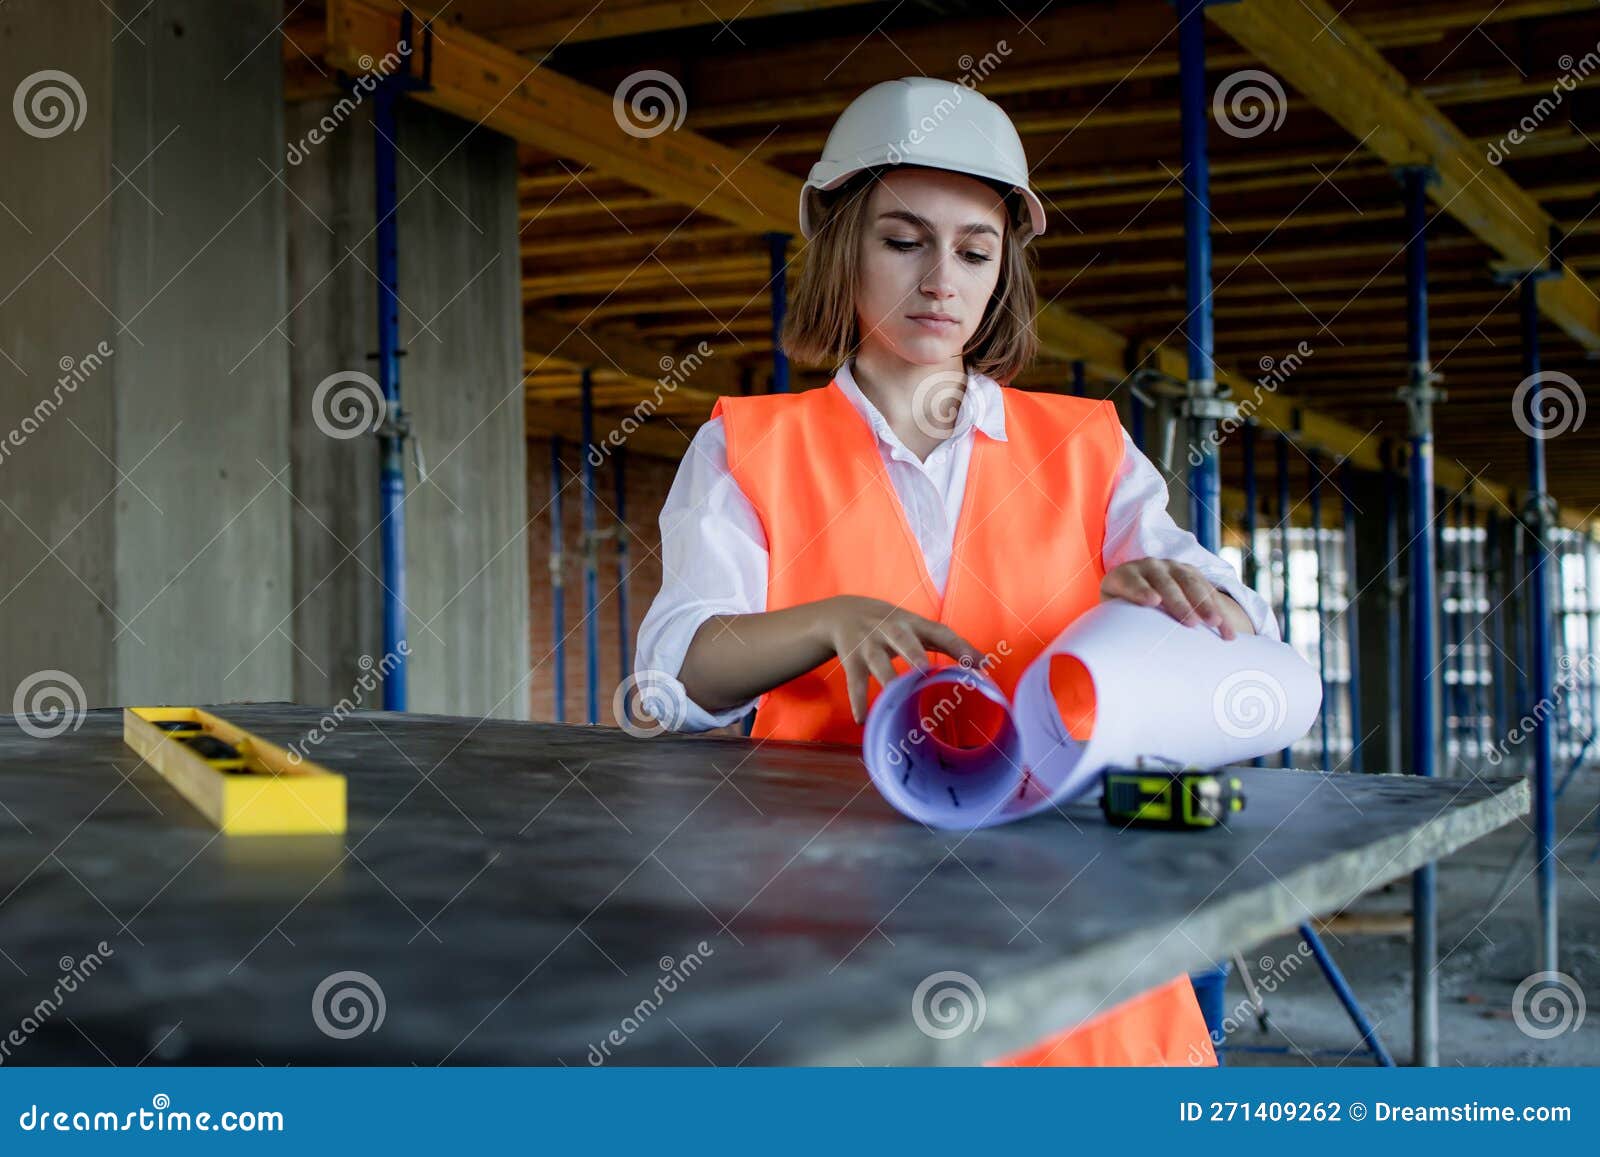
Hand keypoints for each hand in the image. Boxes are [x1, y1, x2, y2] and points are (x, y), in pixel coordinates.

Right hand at [809, 595, 983, 723]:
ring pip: (877, 661)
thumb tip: (986, 664)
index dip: (959, 646)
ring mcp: (869, 644)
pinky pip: (855, 681)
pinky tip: (863, 719)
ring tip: (894, 698)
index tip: (978, 664)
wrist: (845, 612)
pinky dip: (858, 700)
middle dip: (914, 654)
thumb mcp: (918, 628)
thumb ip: (950, 644)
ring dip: (886, 678)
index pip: (939, 632)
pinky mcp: (852, 659)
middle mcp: (891, 629)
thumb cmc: (894, 626)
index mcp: (914, 623)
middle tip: (926, 671)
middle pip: (903, 640)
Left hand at [1101, 559, 1244, 640]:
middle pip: (1165, 583)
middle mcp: (1148, 566)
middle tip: (1191, 623)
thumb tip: (1123, 661)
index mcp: (1124, 576)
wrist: (1139, 592)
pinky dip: (1219, 609)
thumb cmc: (1123, 614)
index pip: (1130, 581)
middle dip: (1179, 602)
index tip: (1153, 602)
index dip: (1140, 590)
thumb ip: (1118, 629)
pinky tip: (1226, 630)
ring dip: (1205, 604)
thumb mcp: (1115, 617)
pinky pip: (1208, 589)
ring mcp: (1171, 567)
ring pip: (1190, 582)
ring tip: (1215, 623)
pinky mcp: (1190, 572)